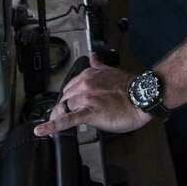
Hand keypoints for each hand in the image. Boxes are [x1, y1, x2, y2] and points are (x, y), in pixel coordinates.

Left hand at [33, 53, 152, 136]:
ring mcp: (86, 99)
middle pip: (64, 98)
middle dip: (62, 108)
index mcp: (89, 74)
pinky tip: (42, 130)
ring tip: (56, 124)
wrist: (144, 97)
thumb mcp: (111, 70)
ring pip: (65, 108)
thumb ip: (98, 65)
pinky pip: (67, 120)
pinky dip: (52, 125)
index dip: (67, 97)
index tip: (65, 103)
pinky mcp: (90, 113)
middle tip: (62, 116)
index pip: (69, 87)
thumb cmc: (130, 87)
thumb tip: (92, 56)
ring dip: (59, 116)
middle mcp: (85, 84)